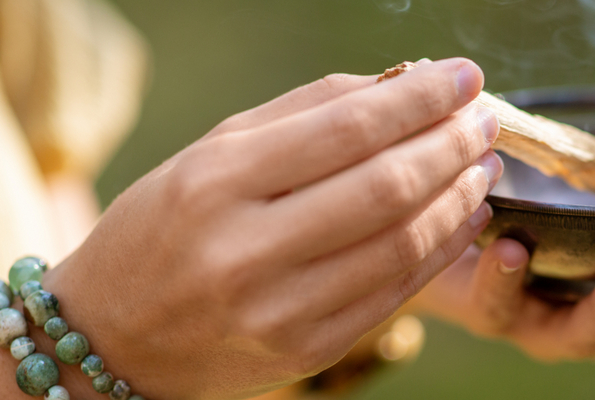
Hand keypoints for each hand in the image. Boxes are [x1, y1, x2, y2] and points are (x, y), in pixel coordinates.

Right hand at [31, 58, 500, 398]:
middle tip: (484, 119)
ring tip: (482, 165)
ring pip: (401, 244)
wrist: (110, 338)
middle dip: (450, 145)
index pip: (347, 128)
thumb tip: (402, 82)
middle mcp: (245, 249)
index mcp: (216, 181)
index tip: (463, 76)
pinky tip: (463, 218)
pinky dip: (439, 249)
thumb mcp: (214, 151)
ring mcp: (277, 310)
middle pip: (385, 186)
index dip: (420, 99)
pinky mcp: (304, 351)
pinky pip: (394, 294)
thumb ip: (305, 111)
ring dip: (457, 198)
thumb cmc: (167, 226)